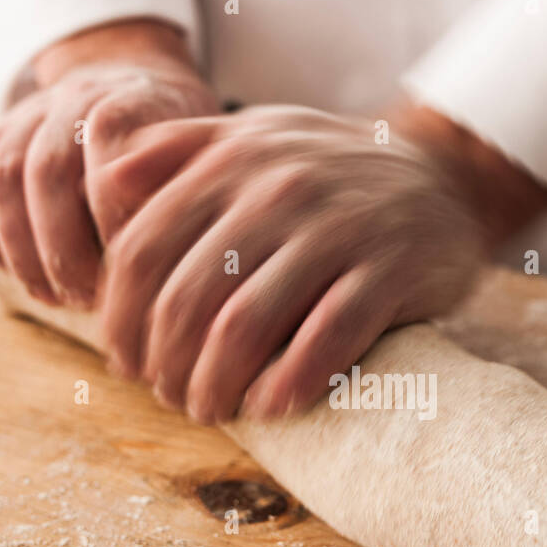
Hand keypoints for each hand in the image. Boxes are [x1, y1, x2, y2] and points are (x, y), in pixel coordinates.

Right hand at [0, 20, 217, 305]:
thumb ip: (191, 185)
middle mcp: (75, 98)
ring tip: (52, 295)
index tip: (135, 265)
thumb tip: (179, 244)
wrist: (139, 81)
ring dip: (21, 248)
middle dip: (61, 248)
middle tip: (86, 298)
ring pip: (2, 176)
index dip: (113, 213)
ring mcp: (30, 115)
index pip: (108, 145)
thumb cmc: (182, 144)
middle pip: (46, 170)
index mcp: (133, 98)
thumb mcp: (207, 154)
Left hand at [97, 104, 494, 421]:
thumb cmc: (330, 169)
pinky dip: (291, 381)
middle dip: (166, 364)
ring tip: (211, 409)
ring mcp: (338, 228)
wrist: (444, 174)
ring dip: (216, 384)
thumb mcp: (253, 138)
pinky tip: (271, 407)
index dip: (122, 319)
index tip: (126, 362)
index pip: (143, 250)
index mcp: (231, 162)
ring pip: (247, 324)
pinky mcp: (391, 269)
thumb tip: (102, 181)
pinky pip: (327, 337)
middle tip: (170, 397)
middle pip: (187, 297)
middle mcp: (278, 189)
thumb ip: (177, 149)